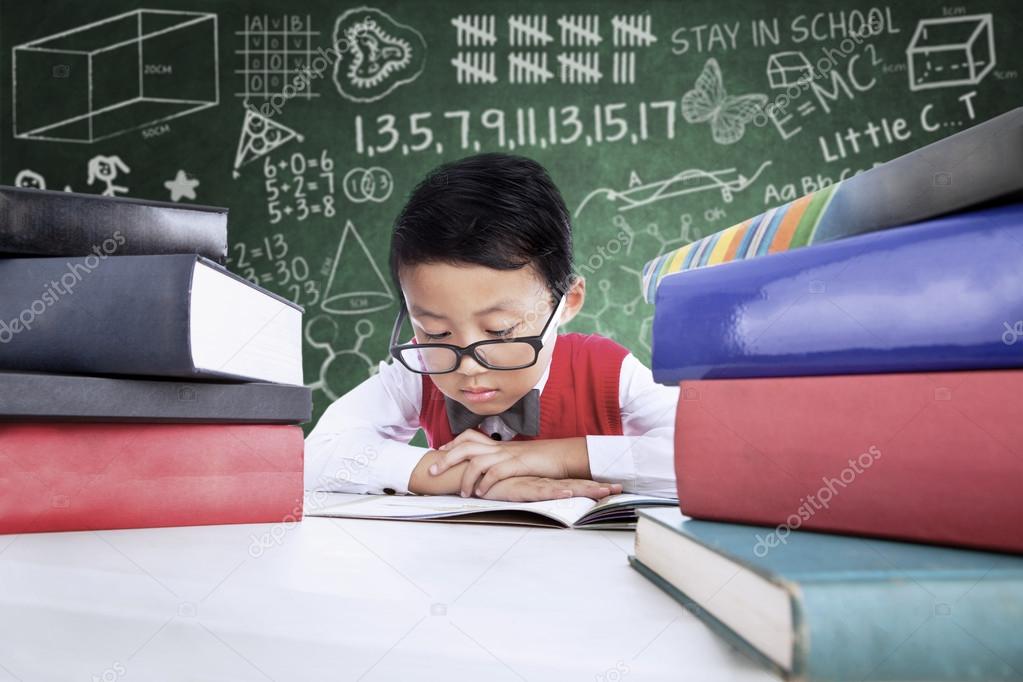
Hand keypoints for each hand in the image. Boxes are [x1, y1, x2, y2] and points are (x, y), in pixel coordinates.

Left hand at [431, 429, 588, 496]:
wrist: (563, 455)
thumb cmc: (542, 459)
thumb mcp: (517, 457)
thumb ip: (501, 460)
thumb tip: (489, 467)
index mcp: (498, 444)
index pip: (469, 437)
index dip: (452, 444)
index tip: (440, 452)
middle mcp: (499, 447)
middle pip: (465, 446)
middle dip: (446, 458)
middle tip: (432, 471)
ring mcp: (508, 455)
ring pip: (476, 460)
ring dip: (466, 477)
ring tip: (462, 492)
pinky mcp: (517, 465)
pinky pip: (495, 472)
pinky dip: (485, 483)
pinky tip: (481, 493)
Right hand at [479, 476, 622, 501]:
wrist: (470, 473)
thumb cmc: (493, 481)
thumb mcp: (518, 487)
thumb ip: (532, 489)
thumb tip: (546, 492)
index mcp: (544, 480)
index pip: (573, 482)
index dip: (593, 484)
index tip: (614, 486)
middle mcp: (542, 480)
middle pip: (576, 483)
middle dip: (597, 486)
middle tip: (619, 487)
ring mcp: (533, 483)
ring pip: (564, 486)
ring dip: (584, 489)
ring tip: (604, 491)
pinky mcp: (521, 489)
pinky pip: (541, 491)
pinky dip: (556, 491)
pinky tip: (568, 492)